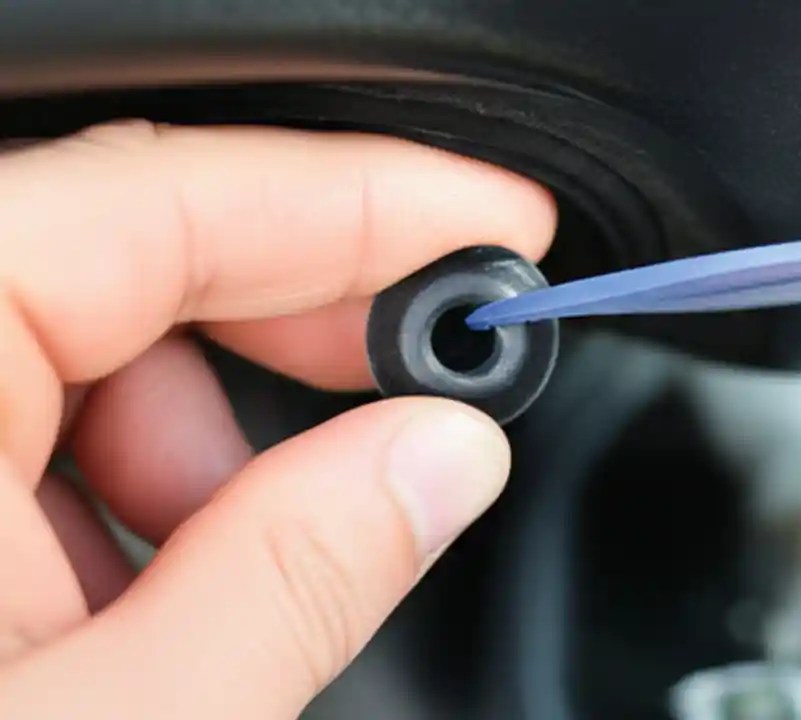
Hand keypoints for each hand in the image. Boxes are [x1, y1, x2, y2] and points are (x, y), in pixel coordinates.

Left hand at [0, 121, 554, 716]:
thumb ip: (294, 581)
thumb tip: (440, 457)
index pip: (155, 198)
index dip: (360, 201)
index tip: (492, 225)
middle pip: (116, 253)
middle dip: (291, 331)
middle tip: (425, 391)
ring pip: (69, 343)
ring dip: (191, 441)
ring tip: (227, 580)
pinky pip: (13, 423)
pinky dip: (112, 485)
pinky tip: (133, 593)